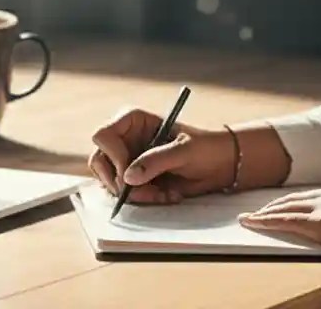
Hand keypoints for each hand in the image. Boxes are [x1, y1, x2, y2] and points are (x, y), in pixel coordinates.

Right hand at [87, 107, 235, 203]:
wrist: (221, 164)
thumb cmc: (205, 147)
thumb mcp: (183, 151)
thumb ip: (155, 161)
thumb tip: (127, 177)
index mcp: (132, 121)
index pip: (103, 136)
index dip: (112, 156)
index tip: (129, 174)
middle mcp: (125, 139)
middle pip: (99, 161)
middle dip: (118, 181)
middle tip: (141, 193)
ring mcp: (127, 159)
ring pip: (109, 180)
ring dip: (133, 193)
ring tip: (161, 194)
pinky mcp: (135, 179)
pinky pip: (124, 193)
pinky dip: (142, 199)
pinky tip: (164, 195)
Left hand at [237, 181, 320, 264]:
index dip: (308, 198)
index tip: (297, 200)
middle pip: (301, 197)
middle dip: (281, 202)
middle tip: (263, 206)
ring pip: (287, 207)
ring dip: (268, 211)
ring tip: (253, 216)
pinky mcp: (318, 222)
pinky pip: (284, 221)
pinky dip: (265, 221)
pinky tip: (251, 222)